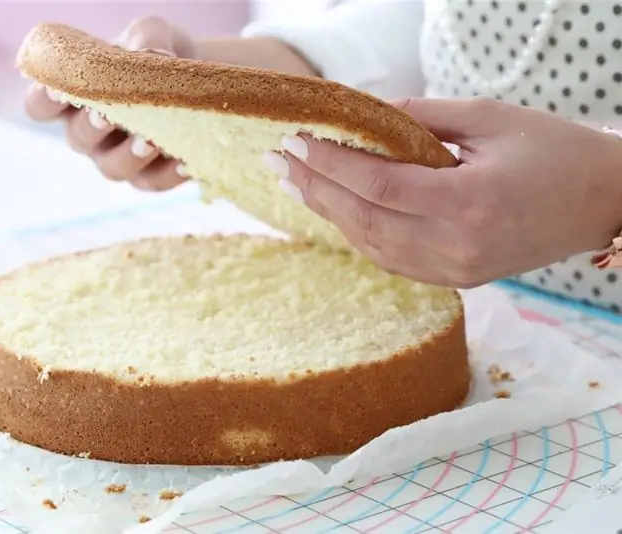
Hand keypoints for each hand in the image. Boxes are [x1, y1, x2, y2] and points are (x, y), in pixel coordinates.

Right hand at [24, 16, 195, 190]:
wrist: (197, 81)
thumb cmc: (157, 53)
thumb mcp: (152, 34)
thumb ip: (146, 38)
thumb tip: (155, 57)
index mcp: (74, 95)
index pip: (40, 105)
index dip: (43, 101)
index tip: (57, 91)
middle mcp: (88, 132)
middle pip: (77, 139)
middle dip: (91, 128)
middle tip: (108, 116)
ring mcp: (116, 158)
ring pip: (112, 168)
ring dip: (129, 156)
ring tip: (151, 142)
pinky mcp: (148, 177)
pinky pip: (153, 182)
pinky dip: (168, 174)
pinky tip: (186, 162)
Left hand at [264, 98, 621, 287]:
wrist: (602, 203)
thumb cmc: (554, 151)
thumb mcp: (489, 118)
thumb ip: (421, 118)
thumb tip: (365, 117)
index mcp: (468, 203)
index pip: (375, 185)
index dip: (328, 163)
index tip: (293, 141)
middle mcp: (456, 247)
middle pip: (363, 219)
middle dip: (314, 188)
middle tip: (277, 161)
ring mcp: (456, 271)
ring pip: (371, 245)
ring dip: (329, 213)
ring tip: (296, 183)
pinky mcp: (457, 279)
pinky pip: (392, 259)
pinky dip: (359, 233)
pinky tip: (337, 210)